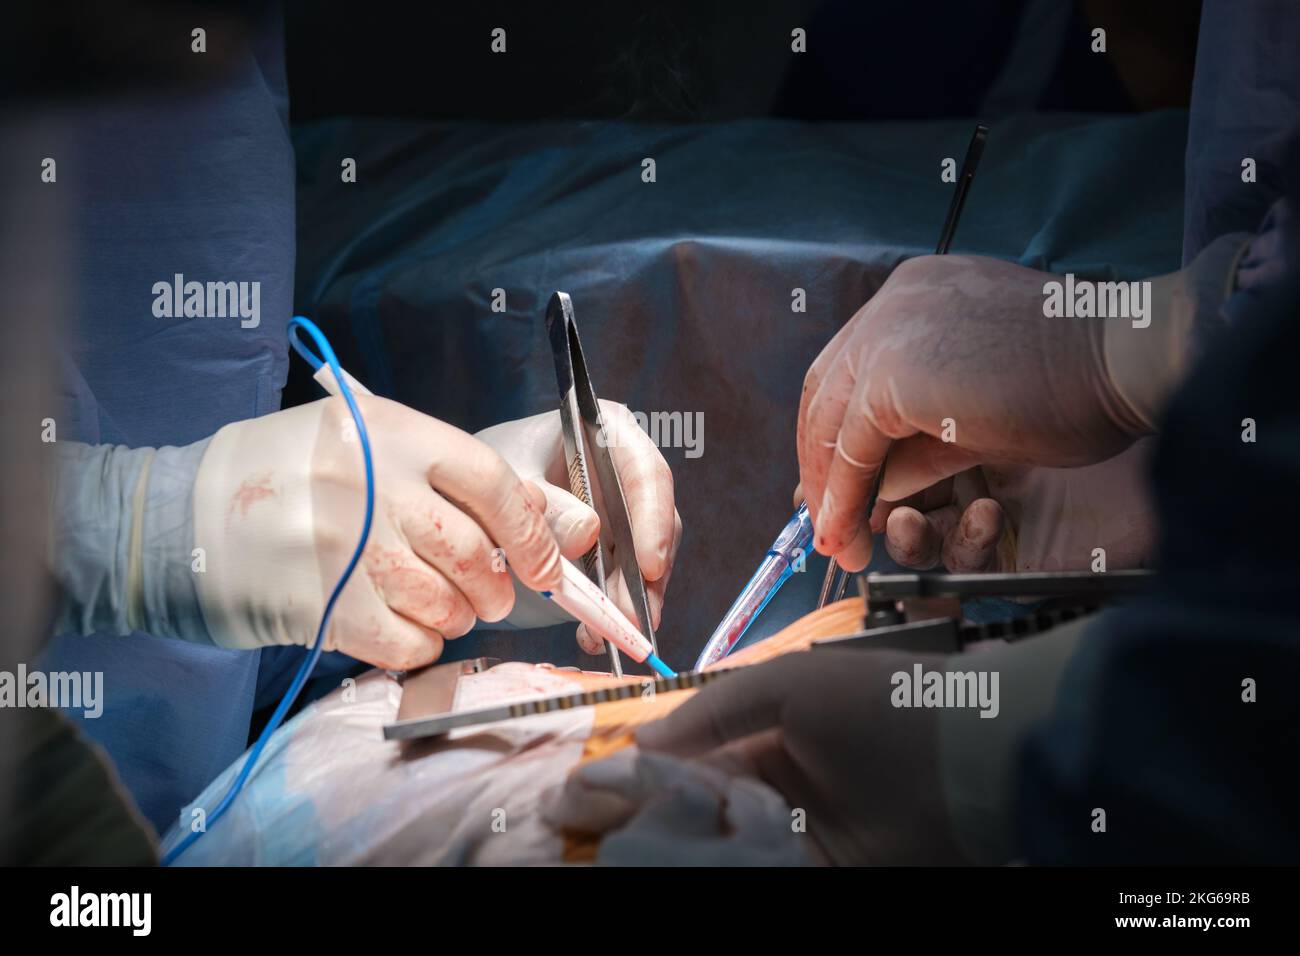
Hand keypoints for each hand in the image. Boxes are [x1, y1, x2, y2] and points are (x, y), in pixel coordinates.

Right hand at [192, 395, 563, 668]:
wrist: (180, 515)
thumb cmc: (289, 475)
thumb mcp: (368, 444)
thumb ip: (454, 475)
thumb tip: (549, 515)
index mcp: (390, 432)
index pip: (492, 480)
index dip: (531, 530)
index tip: (543, 564)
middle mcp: (370, 485)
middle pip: (472, 551)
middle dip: (496, 587)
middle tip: (491, 596)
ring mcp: (343, 548)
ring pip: (445, 603)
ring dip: (458, 617)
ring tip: (445, 611)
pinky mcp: (320, 606)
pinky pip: (406, 642)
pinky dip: (421, 645)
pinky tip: (406, 631)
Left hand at [476, 402, 680, 653]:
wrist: (462, 500)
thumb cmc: (484, 474)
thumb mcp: (507, 481)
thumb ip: (543, 504)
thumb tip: (589, 532)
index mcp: (605, 433)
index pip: (646, 473)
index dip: (653, 519)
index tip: (649, 565)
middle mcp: (621, 472)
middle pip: (653, 524)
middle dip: (645, 576)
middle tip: (630, 616)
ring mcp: (618, 513)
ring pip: (644, 561)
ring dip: (631, 601)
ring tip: (607, 634)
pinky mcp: (609, 550)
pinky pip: (621, 583)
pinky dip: (611, 612)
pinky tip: (591, 636)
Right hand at [559, 650, 966, 864]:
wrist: (970, 759)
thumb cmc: (879, 704)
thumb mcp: (785, 687)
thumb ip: (711, 711)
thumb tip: (641, 744)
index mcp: (767, 733)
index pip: (690, 760)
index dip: (643, 777)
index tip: (590, 794)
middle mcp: (778, 784)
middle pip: (699, 811)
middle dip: (651, 823)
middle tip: (593, 838)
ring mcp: (799, 833)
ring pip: (723, 847)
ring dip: (683, 851)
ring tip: (626, 857)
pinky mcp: (820, 870)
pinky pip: (761, 871)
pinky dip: (726, 867)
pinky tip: (687, 864)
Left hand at [798, 255, 1143, 570]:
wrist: (1125, 362)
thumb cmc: (1080, 382)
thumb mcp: (978, 411)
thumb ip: (921, 441)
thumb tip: (875, 487)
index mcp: (916, 294)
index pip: (850, 369)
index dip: (836, 433)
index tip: (838, 482)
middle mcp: (894, 302)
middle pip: (826, 391)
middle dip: (820, 465)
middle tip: (825, 522)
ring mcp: (888, 329)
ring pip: (831, 422)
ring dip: (828, 490)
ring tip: (835, 542)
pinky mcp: (891, 372)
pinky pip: (851, 447)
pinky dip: (844, 496)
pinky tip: (846, 532)